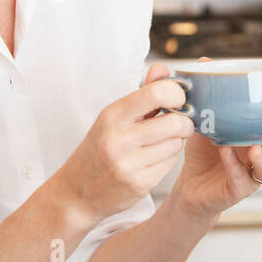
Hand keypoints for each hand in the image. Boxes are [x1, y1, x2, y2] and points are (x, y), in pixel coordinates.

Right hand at [52, 66, 194, 222]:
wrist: (76, 192)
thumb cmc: (100, 148)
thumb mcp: (114, 117)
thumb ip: (143, 92)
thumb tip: (163, 68)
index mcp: (113, 114)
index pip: (157, 93)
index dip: (177, 95)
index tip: (178, 101)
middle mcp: (118, 138)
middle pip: (174, 122)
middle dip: (184, 123)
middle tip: (180, 125)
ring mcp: (127, 163)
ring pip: (175, 144)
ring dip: (176, 142)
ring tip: (163, 143)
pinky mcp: (137, 184)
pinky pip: (170, 165)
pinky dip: (169, 160)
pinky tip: (155, 160)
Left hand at [169, 60, 261, 220]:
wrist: (190, 186)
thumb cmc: (204, 153)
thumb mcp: (206, 119)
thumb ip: (210, 94)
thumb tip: (205, 62)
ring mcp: (252, 173)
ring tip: (255, 148)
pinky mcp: (238, 189)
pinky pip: (241, 178)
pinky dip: (234, 165)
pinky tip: (225, 152)